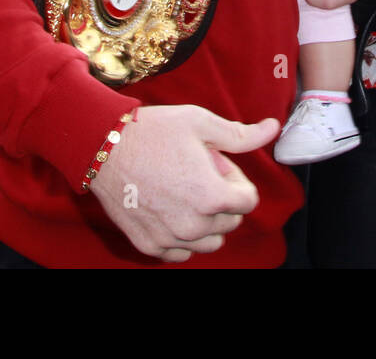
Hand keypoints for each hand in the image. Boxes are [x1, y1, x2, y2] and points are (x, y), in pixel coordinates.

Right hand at [88, 105, 279, 262]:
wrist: (102, 146)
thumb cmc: (153, 130)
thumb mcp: (201, 123)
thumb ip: (241, 135)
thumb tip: (274, 128)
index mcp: (211, 196)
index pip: (249, 201)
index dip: (235, 179)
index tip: (215, 164)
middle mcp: (193, 225)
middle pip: (230, 221)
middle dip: (221, 198)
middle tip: (195, 172)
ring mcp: (170, 238)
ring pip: (209, 241)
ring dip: (205, 220)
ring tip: (183, 190)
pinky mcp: (149, 245)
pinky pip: (180, 251)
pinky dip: (181, 235)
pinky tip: (168, 207)